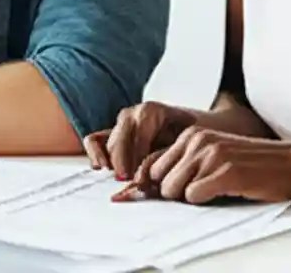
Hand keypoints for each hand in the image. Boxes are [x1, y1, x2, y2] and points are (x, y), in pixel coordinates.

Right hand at [83, 102, 200, 180]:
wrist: (195, 129)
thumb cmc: (194, 136)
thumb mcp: (188, 142)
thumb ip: (167, 156)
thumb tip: (146, 176)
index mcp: (151, 111)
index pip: (137, 134)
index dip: (137, 155)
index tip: (140, 175)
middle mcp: (133, 114)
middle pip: (119, 138)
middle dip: (122, 160)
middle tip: (127, 180)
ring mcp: (121, 124)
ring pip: (106, 141)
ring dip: (112, 161)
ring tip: (121, 178)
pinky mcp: (112, 134)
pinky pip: (94, 140)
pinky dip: (94, 152)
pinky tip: (100, 167)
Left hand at [114, 126, 290, 204]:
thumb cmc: (251, 165)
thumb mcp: (212, 155)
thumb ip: (182, 165)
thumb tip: (142, 188)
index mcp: (190, 135)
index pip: (150, 164)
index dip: (153, 186)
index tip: (162, 194)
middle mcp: (196, 140)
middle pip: (158, 181)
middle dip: (175, 193)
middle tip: (203, 191)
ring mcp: (210, 154)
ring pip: (173, 190)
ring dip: (191, 198)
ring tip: (216, 189)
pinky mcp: (224, 171)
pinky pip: (194, 197)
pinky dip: (206, 201)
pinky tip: (227, 191)